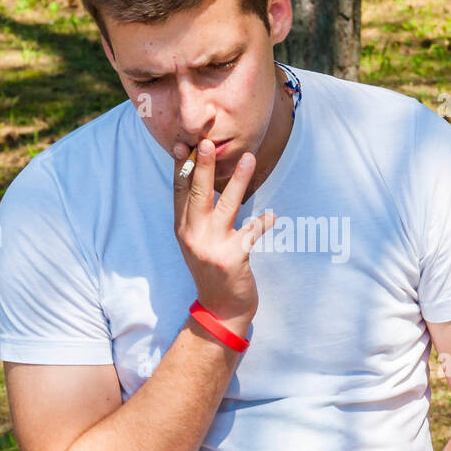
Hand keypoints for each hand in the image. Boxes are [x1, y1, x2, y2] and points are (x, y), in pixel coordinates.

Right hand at [173, 138, 274, 336]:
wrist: (221, 309)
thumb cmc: (213, 270)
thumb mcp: (198, 241)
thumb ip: (199, 215)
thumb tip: (206, 179)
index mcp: (182, 228)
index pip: (179, 191)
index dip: (181, 166)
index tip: (185, 142)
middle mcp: (192, 235)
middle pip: (197, 194)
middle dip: (202, 166)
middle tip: (207, 141)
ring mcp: (211, 247)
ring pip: (226, 207)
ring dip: (237, 181)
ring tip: (249, 158)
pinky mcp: (232, 258)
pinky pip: (251, 233)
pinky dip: (262, 223)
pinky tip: (271, 216)